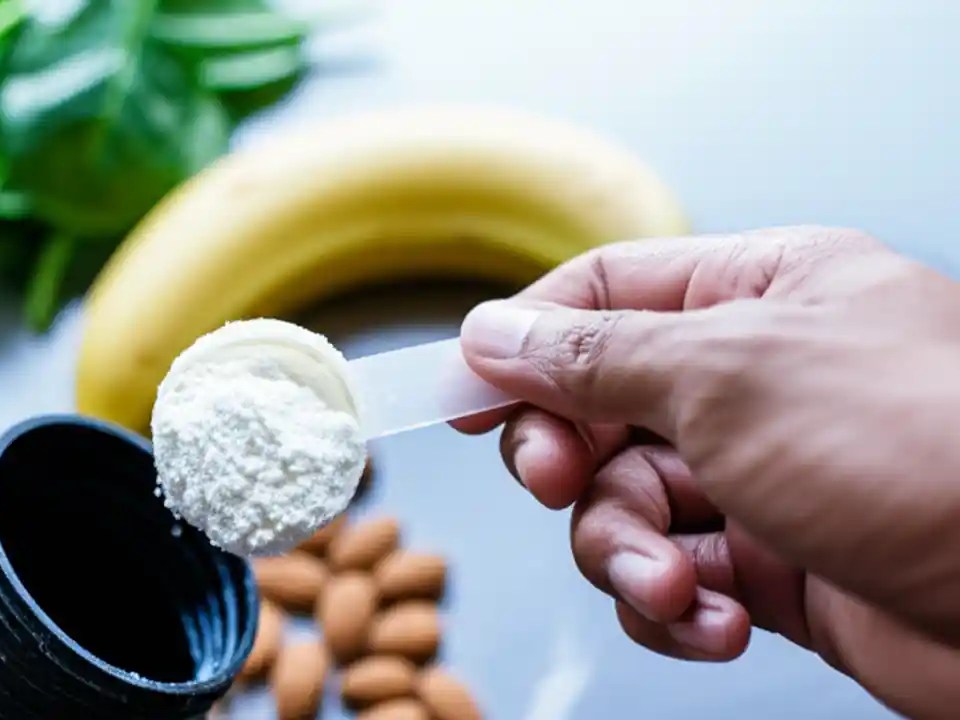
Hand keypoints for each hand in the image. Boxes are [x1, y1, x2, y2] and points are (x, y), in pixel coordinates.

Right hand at [454, 226, 959, 718]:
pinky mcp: (774, 569)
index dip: (525, 345)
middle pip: (598, 411)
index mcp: (758, 293)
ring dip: (628, 553)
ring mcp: (763, 477)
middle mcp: (755, 380)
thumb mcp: (726, 372)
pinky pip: (675, 578)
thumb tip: (492, 334)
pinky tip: (714, 619)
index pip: (604, 296)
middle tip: (568, 485)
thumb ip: (593, 356)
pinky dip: (676, 606)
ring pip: (626, 506)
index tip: (464, 398)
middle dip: (574, 464)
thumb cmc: (920, 446)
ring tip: (676, 583)